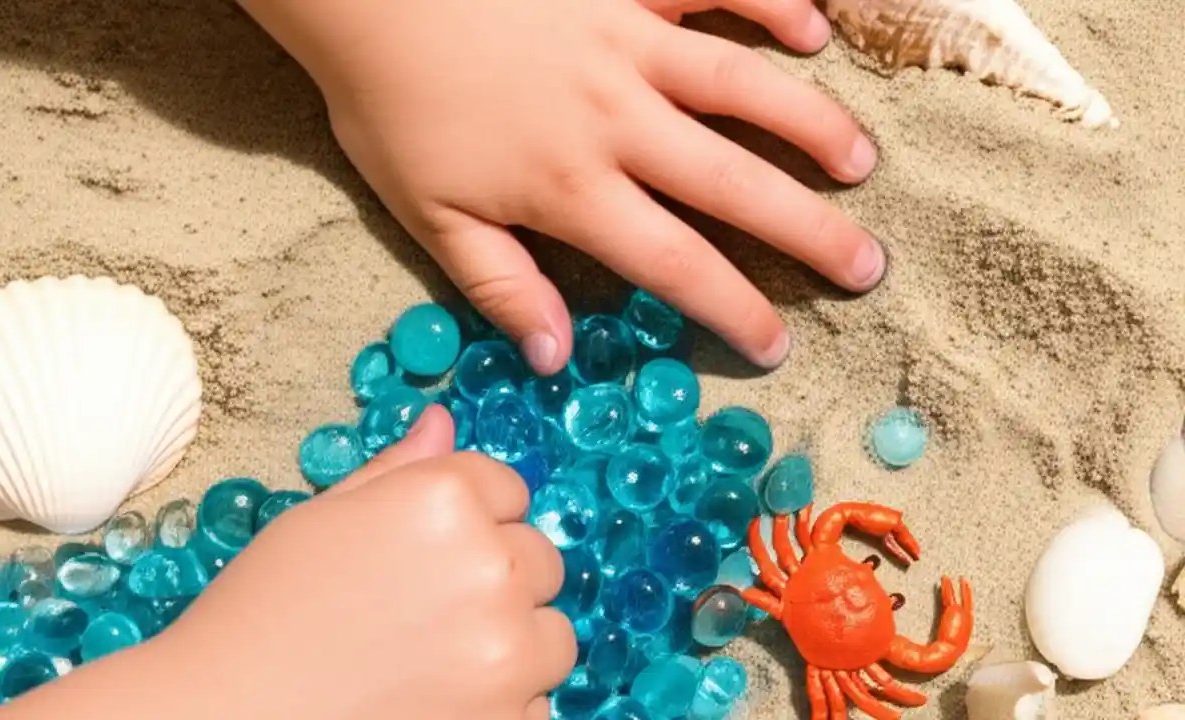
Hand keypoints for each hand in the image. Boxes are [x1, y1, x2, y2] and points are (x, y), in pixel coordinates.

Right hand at [161, 406, 573, 719]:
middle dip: (498, 580)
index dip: (473, 519)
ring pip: (551, 635)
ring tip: (434, 664)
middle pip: (540, 559)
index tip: (430, 553)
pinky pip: (538, 705)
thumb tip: (442, 423)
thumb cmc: (261, 615)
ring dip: (512, 646)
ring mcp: (506, 652)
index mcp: (443, 500)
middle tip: (426, 614)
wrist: (224, 717)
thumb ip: (397, 471)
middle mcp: (489, 566)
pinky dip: (503, 708)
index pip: (509, 488)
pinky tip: (439, 705)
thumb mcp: (321, 520)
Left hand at [240, 0, 883, 372]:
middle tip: (866, 265)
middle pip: (733, 185)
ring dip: (810, 125)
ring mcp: (629, 42)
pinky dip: (769, 3)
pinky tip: (813, 30)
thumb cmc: (394, 107)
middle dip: (807, 231)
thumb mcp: (430, 215)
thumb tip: (557, 358)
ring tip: (859, 162)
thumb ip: (502, 287)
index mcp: (572, 187)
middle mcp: (619, 119)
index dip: (733, 310)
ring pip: (743, 87)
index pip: (674, 264)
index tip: (777, 345)